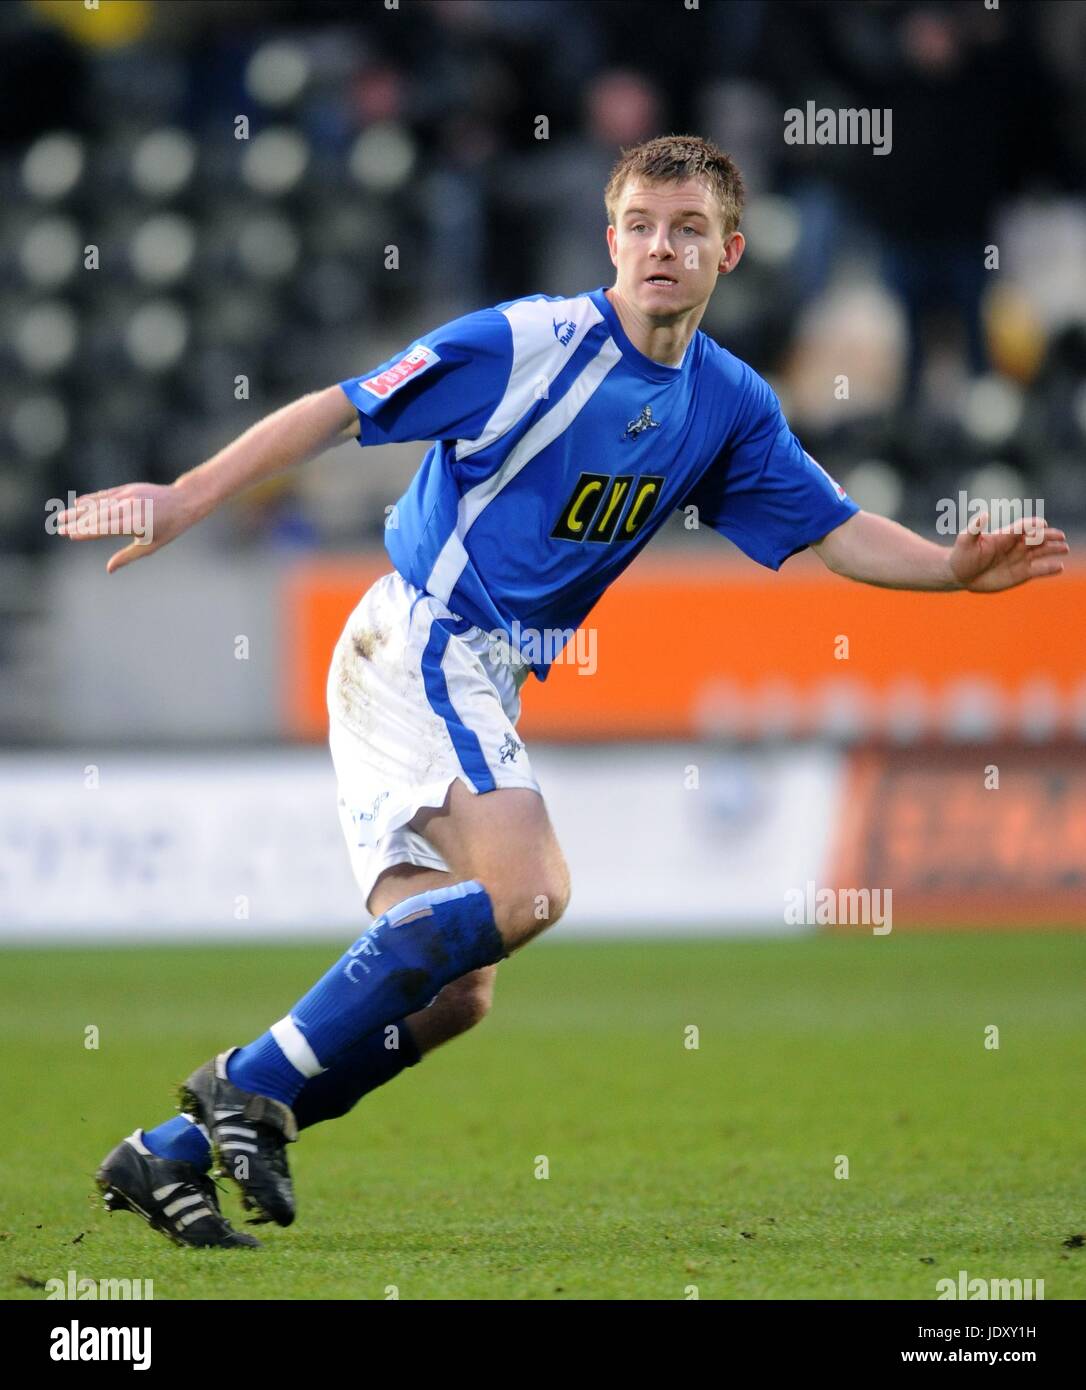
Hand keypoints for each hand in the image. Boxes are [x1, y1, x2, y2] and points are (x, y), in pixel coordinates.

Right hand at [55, 482, 198, 572]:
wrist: (182, 501)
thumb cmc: (168, 528)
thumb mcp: (150, 546)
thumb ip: (127, 556)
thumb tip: (108, 569)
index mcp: (136, 523)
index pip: (107, 528)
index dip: (89, 532)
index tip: (72, 536)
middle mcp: (130, 508)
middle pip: (99, 516)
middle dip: (78, 522)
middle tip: (60, 528)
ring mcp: (128, 496)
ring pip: (99, 504)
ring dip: (80, 510)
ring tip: (63, 517)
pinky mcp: (128, 488)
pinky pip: (106, 494)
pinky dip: (91, 499)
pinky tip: (78, 503)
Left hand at [950, 512, 1068, 592]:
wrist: (960, 574)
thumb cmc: (962, 554)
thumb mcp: (965, 540)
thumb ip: (974, 528)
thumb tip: (984, 514)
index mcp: (1005, 535)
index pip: (1023, 527)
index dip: (1033, 524)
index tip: (1042, 524)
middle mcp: (1016, 545)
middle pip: (1037, 538)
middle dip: (1049, 536)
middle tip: (1061, 536)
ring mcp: (1020, 559)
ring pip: (1042, 552)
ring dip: (1054, 550)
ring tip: (1065, 548)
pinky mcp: (1021, 573)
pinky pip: (1039, 570)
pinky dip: (1050, 568)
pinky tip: (1060, 567)